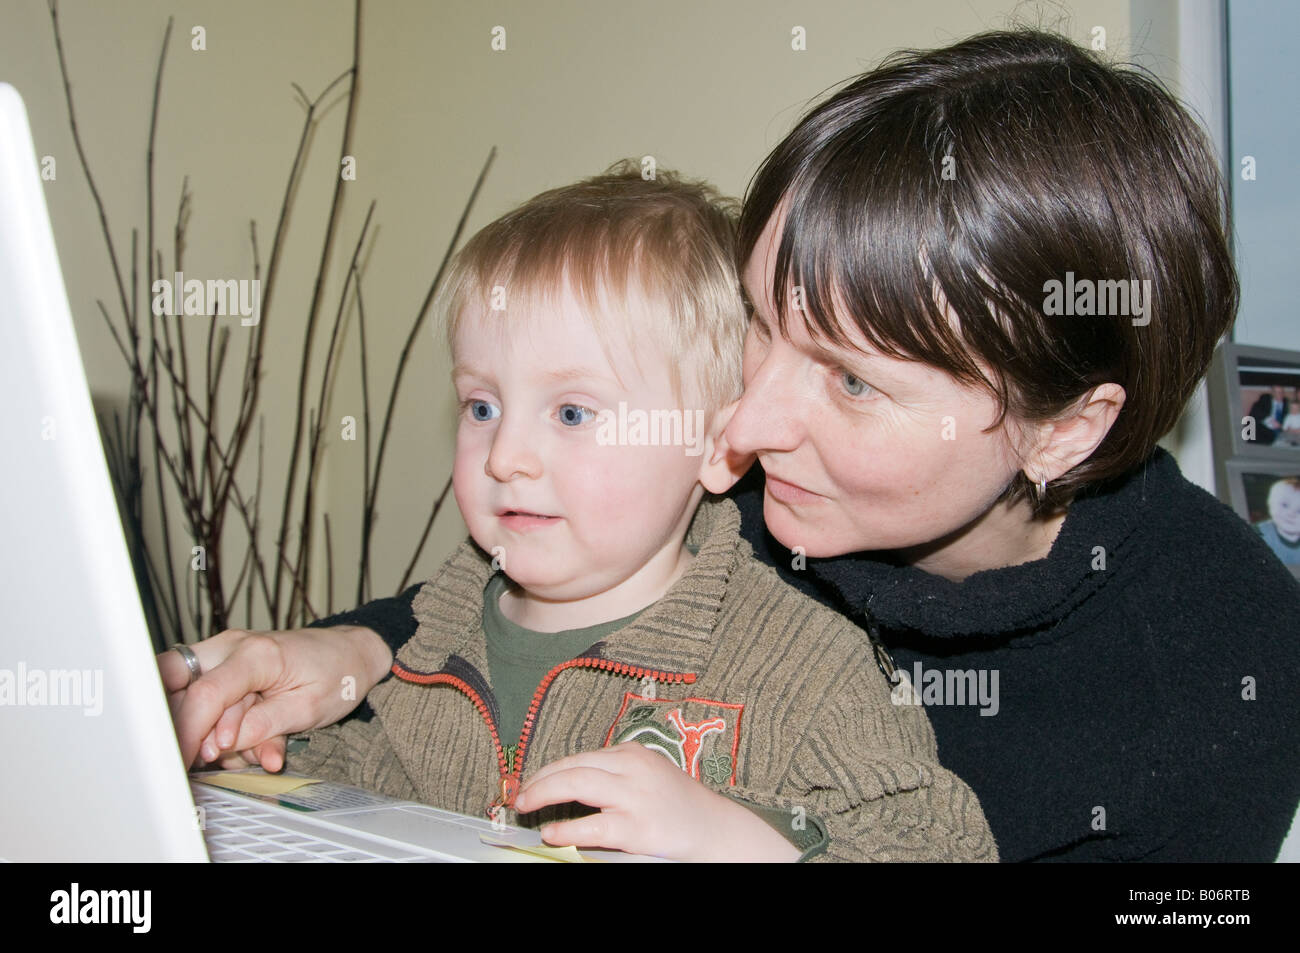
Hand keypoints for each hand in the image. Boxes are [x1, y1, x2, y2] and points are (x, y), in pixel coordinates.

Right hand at [157, 625, 392, 770]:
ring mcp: (225, 654)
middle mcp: (233, 647)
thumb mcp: (307, 709)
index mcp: (256, 654)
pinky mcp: (225, 666)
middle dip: (189, 726)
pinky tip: (254, 738)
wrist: (351, 653)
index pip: (206, 694)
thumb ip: (261, 727)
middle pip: (177, 684)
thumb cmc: (337, 675)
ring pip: (190, 696)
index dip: (188, 732)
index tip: (183, 762)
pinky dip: (221, 726)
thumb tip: (219, 745)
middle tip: (218, 754)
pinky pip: (205, 699)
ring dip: (214, 732)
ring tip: (259, 744)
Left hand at [512, 742, 799, 861]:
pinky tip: (550, 833)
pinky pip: (592, 825)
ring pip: (576, 785)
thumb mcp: (648, 776)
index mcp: (632, 754)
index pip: (579, 757)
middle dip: (538, 780)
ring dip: (543, 794)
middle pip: (572, 766)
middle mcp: (631, 768)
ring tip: (524, 806)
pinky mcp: (637, 827)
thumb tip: (568, 785)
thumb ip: (615, 774)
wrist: (715, 830)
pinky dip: (566, 828)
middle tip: (518, 795)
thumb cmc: (679, 806)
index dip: (548, 770)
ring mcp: (634, 797)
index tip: (528, 782)